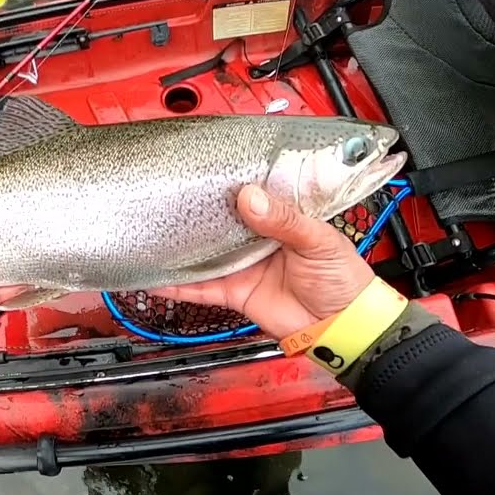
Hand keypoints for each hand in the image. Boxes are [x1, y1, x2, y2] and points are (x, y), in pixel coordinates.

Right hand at [153, 185, 375, 338]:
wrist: (341, 326)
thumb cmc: (342, 278)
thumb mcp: (318, 241)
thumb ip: (284, 220)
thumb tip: (249, 198)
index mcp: (281, 216)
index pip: (250, 193)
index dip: (229, 182)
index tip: (203, 169)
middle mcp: (257, 237)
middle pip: (220, 221)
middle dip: (197, 211)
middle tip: (167, 195)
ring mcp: (243, 265)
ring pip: (205, 253)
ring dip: (181, 246)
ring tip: (152, 232)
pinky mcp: (235, 292)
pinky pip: (201, 288)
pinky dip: (178, 286)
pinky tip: (155, 277)